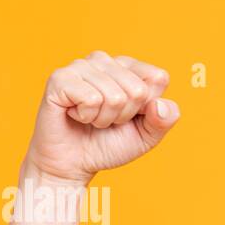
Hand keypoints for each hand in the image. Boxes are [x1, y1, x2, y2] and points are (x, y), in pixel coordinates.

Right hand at [22, 50, 179, 185]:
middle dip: (125, 115)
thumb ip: (164, 120)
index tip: (130, 116)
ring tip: (90, 118)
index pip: (158, 78)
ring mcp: (80, 66)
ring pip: (115, 96)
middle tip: (106, 120)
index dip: (147, 107)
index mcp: (128, 67)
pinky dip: (87, 116)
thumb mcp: (147, 136)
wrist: (74, 164)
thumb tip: (160, 104)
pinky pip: (91, 99)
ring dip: (104, 118)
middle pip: (138, 90)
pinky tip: (75, 115)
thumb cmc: (110, 145)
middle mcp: (104, 60)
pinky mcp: (60, 78)